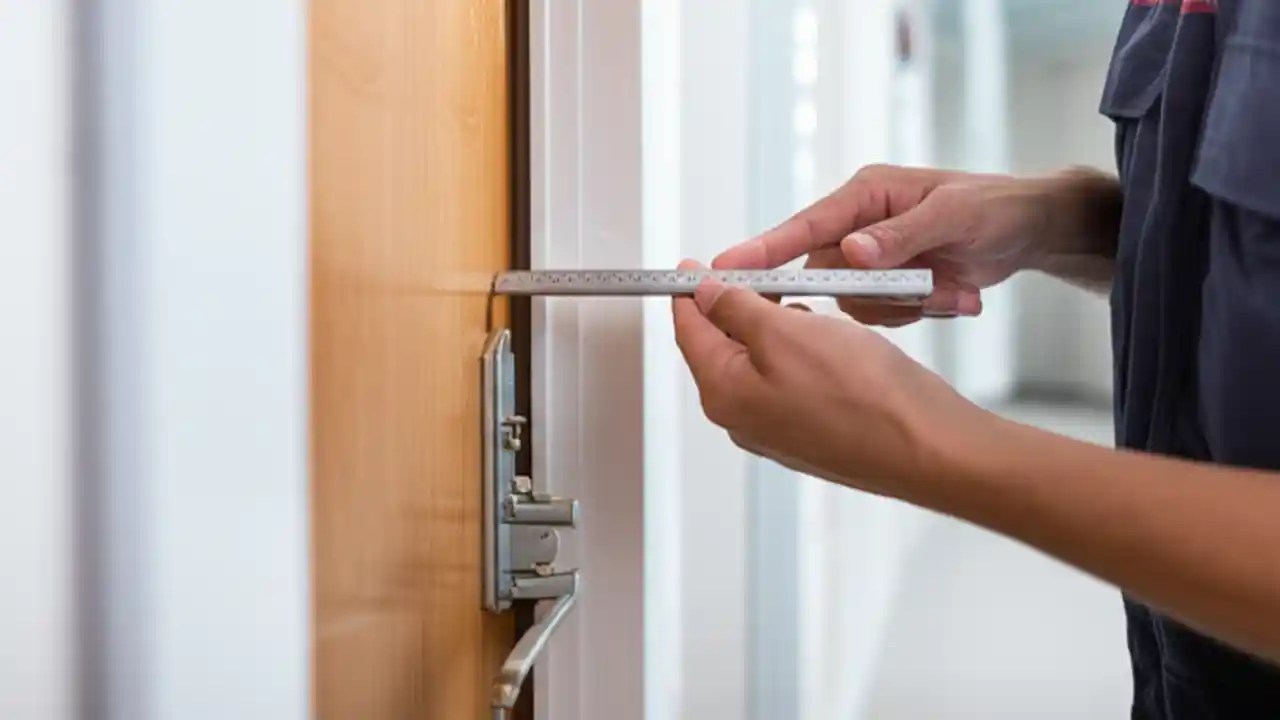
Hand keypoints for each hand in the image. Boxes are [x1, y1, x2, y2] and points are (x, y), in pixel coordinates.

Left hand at [671, 262, 994, 495]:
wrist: (925, 446)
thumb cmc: (862, 396)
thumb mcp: (785, 331)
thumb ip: (737, 308)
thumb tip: (706, 294)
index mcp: (724, 393)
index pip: (689, 331)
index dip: (689, 292)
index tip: (690, 267)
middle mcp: (744, 419)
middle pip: (721, 347)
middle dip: (734, 307)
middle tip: (756, 274)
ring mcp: (778, 430)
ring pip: (760, 363)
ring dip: (773, 328)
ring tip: (799, 303)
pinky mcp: (812, 433)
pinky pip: (791, 382)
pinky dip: (799, 353)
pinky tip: (824, 340)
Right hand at [714, 164, 1067, 326]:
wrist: (1029, 231)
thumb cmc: (993, 207)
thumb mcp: (952, 216)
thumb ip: (899, 235)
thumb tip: (850, 252)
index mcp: (864, 197)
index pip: (802, 227)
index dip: (762, 250)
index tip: (723, 269)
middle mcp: (859, 228)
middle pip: (827, 275)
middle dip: (874, 293)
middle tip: (921, 289)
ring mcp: (873, 259)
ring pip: (855, 303)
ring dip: (907, 305)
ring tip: (955, 289)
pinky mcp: (890, 286)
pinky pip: (882, 315)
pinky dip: (920, 312)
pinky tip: (956, 295)